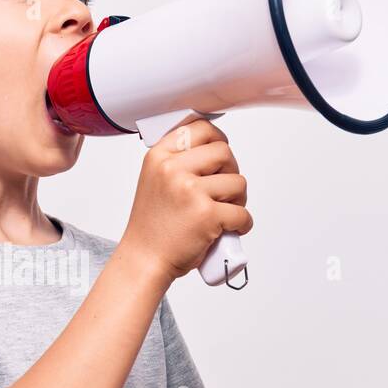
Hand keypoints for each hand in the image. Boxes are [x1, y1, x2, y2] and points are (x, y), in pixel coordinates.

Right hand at [118, 119, 252, 282]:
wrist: (144, 259)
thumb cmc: (153, 226)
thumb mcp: (155, 181)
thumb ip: (178, 161)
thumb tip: (214, 147)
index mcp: (159, 157)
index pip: (200, 128)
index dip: (217, 139)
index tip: (219, 156)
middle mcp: (172, 169)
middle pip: (224, 151)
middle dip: (231, 171)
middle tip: (223, 191)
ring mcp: (190, 190)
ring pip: (238, 182)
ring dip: (238, 199)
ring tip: (224, 212)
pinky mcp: (207, 214)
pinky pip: (242, 212)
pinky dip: (242, 224)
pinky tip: (229, 229)